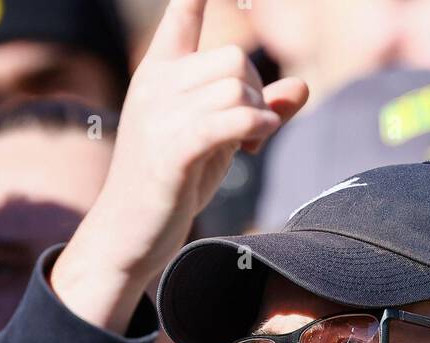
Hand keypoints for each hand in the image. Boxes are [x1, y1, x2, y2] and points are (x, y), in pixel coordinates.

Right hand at [52, 0, 307, 332]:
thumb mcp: (216, 139)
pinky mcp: (172, 149)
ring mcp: (160, 116)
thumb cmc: (173, 183)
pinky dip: (255, 126)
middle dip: (258, 92)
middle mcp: (157, 85)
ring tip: (249, 146)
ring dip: (258, 117)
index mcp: (160, 72)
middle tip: (253, 131)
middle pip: (233, 58)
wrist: (127, 233)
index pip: (182, 12)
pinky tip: (258, 141)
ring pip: (236, 88)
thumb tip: (303, 86)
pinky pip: (229, 119)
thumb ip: (253, 109)